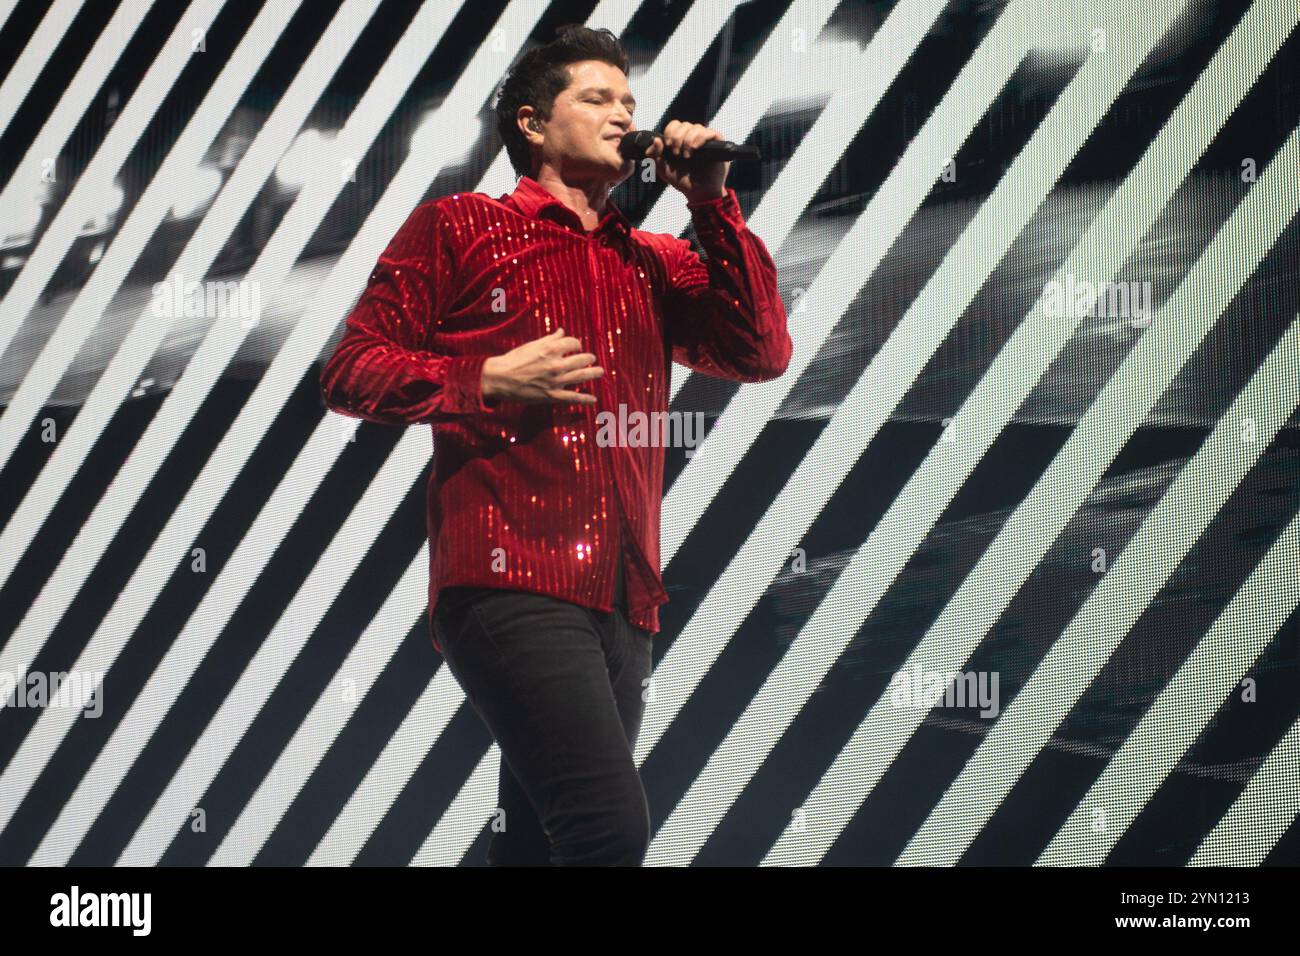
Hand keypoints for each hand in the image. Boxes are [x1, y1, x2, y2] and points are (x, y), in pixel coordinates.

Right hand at [481, 328, 603, 405]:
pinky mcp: (552, 395)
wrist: (500, 378)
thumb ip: (549, 339)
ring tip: (600, 371)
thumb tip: (561, 331)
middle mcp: (556, 364)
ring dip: (593, 373)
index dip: (576, 344)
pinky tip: (593, 399)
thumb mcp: (532, 345)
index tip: (576, 346)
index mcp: (551, 349)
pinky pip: (572, 398)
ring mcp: (556, 381)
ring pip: (582, 376)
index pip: (573, 343)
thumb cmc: (514, 359)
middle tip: (591, 359)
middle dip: (588, 358)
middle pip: (582, 359)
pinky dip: (585, 399)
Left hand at [644, 120, 729, 200]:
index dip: (670, 132)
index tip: (668, 145)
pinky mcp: (718, 144)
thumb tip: (655, 139)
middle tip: (676, 153)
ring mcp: (706, 140)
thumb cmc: (682, 181)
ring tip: (687, 156)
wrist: (698, 193)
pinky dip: (700, 138)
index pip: (675, 125)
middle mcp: (694, 138)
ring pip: (696, 127)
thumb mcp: (663, 169)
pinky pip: (710, 133)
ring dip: (688, 140)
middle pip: (684, 125)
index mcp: (681, 141)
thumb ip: (655, 155)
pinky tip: (695, 148)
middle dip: (677, 137)